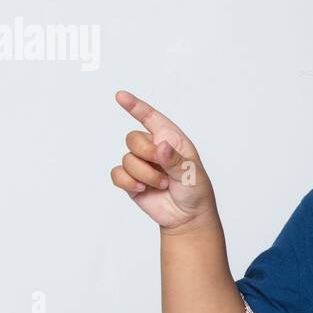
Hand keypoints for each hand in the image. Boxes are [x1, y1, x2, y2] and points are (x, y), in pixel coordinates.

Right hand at [110, 90, 217, 231]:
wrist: (187, 216)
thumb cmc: (195, 190)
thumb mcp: (191, 173)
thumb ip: (175, 160)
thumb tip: (160, 147)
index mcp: (170, 139)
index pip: (150, 117)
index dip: (135, 106)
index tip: (120, 96)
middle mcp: (153, 148)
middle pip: (132, 138)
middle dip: (145, 154)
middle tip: (163, 171)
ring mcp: (140, 164)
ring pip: (126, 159)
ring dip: (145, 175)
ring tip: (162, 185)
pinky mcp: (130, 180)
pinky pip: (117, 174)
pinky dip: (128, 183)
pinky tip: (143, 189)